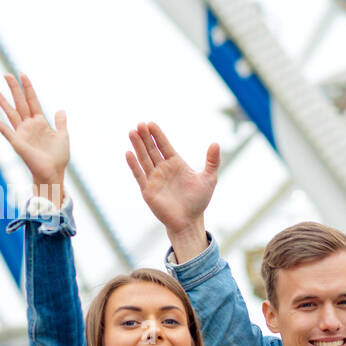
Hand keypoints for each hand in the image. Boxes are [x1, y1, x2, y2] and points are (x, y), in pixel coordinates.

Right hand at [0, 74, 68, 203]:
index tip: (23, 74)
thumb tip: (60, 109)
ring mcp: (21, 133)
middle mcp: (29, 125)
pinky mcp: (17, 142)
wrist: (54, 172)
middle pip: (20, 103)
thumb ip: (60, 122)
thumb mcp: (63, 136)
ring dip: (3, 102)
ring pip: (11, 113)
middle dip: (14, 89)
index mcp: (40, 122)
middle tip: (6, 74)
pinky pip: (5, 130)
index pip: (33, 101)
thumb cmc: (58, 157)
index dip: (28, 88)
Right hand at [126, 122, 219, 261]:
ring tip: (132, 132)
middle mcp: (163, 169)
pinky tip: (129, 153)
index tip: (150, 123)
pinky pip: (139, 175)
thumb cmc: (199, 201)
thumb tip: (216, 143)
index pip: (164, 146)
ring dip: (138, 146)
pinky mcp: (148, 190)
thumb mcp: (209, 179)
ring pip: (144, 159)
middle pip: (152, 149)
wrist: (190, 222)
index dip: (158, 135)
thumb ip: (212, 161)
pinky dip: (134, 165)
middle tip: (140, 124)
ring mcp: (154, 179)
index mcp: (176, 164)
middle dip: (146, 137)